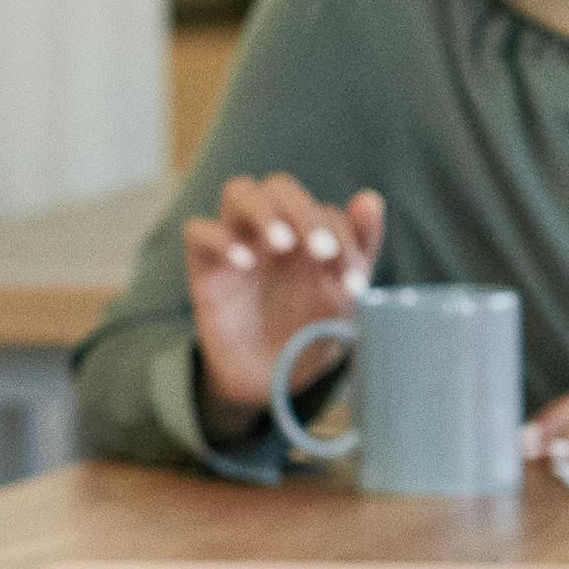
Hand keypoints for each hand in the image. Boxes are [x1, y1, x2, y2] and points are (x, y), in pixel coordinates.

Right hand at [185, 172, 387, 441]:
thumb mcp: (342, 300)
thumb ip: (359, 249)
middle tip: (320, 252)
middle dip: (302, 212)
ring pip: (239, 191)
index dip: (342, 238)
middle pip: (279, 186)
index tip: (352, 282)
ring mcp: (237, 243)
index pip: (323, 210)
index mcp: (307, 235)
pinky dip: (220, 238)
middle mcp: (271, 231)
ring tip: (282, 244)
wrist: (267, 382)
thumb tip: (370, 198)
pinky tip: (244, 264)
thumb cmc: (307, 335)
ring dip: (264, 210)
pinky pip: (198, 230)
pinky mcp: (204, 266)